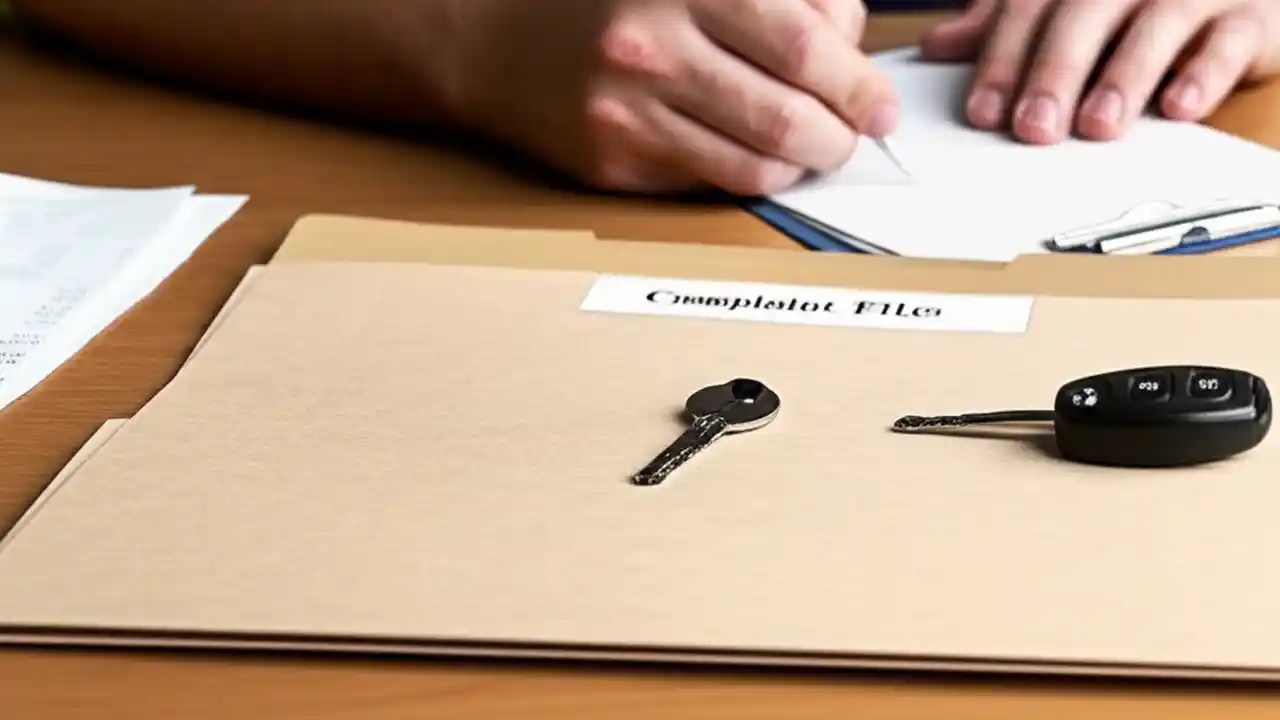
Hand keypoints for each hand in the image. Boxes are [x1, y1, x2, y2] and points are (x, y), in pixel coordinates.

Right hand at [453, 0, 897, 194]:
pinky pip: (710, 182)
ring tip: (813, 149)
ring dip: (802, 164)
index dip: (857, 80)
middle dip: (840, 134)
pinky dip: (751, 176)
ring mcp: (629, 110)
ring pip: (755, 163)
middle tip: (855, 134)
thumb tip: (846, 44)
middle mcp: (654, 46)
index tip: (878, 100)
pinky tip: (756, 157)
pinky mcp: (614, 159)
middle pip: (787, 113)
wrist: (490, 38)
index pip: (803, 42)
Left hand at [921, 0, 1279, 143]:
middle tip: (1033, 129)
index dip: (1002, 60)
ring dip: (1124, 76)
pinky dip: (1204, 73)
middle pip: (1084, 15)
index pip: (1029, 10)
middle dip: (1054, 73)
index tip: (982, 114)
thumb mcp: (1067, 10)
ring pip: (1157, 24)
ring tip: (1098, 125)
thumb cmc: (1140, 4)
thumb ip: (1007, 26)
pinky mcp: (1250, 16)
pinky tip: (1178, 107)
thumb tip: (938, 45)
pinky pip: (1228, 41)